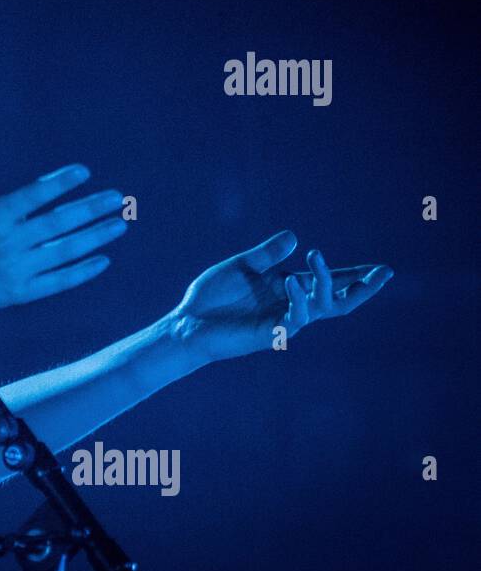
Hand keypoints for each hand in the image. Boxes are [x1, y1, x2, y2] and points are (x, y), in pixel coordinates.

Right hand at [0, 124, 127, 313]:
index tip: (84, 171)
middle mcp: (7, 242)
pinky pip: (59, 281)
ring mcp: (17, 269)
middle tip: (116, 198)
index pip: (32, 196)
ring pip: (64, 251)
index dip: (59, 183)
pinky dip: (82, 271)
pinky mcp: (23, 291)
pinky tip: (103, 259)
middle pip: (56, 223)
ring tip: (118, 224)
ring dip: (95, 237)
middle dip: (90, 209)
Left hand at [171, 230, 392, 364]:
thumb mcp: (242, 267)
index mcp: (287, 287)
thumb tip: (295, 236)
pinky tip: (292, 281)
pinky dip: (298, 298)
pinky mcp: (272, 333)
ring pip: (322, 306)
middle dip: (362, 287)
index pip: (327, 281)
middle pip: (339, 300)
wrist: (187, 322)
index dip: (354, 275)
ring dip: (325, 282)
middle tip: (382, 273)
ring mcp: (284, 320)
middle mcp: (291, 305)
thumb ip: (267, 254)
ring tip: (316, 258)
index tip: (381, 268)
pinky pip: (295, 317)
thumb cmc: (212, 296)